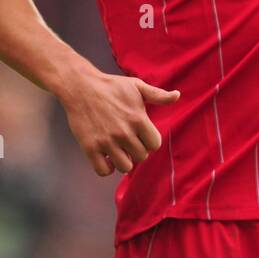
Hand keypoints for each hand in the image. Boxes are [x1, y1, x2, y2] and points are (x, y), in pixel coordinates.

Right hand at [58, 70, 179, 175]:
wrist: (81, 87)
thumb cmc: (111, 86)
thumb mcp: (137, 86)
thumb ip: (158, 95)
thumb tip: (177, 96)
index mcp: (138, 119)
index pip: (154, 145)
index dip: (149, 141)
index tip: (142, 135)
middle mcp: (123, 133)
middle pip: (141, 156)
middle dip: (137, 150)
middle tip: (129, 141)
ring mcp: (106, 142)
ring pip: (125, 167)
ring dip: (123, 160)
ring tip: (119, 150)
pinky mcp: (90, 148)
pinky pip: (103, 171)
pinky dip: (107, 168)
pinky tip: (107, 157)